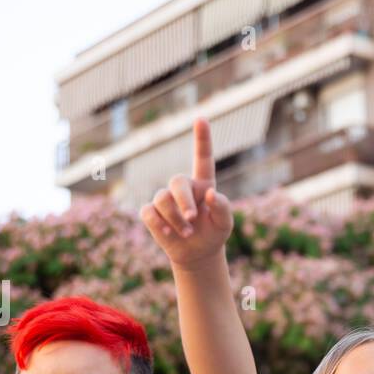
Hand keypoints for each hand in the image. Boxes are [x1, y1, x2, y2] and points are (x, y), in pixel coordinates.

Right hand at [140, 118, 232, 267]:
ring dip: (176, 220)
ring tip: (187, 233)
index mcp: (203, 184)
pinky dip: (159, 225)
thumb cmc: (213, 234)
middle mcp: (183, 188)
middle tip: (192, 220)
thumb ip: (223, 207)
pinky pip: (149, 212)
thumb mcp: (225, 223)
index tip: (201, 119)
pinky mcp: (152, 212)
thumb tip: (211, 194)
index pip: (202, 158)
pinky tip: (169, 234)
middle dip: (183, 201)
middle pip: (176, 182)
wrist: (197, 253)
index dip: (202, 139)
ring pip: (162, 200)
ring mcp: (165, 199)